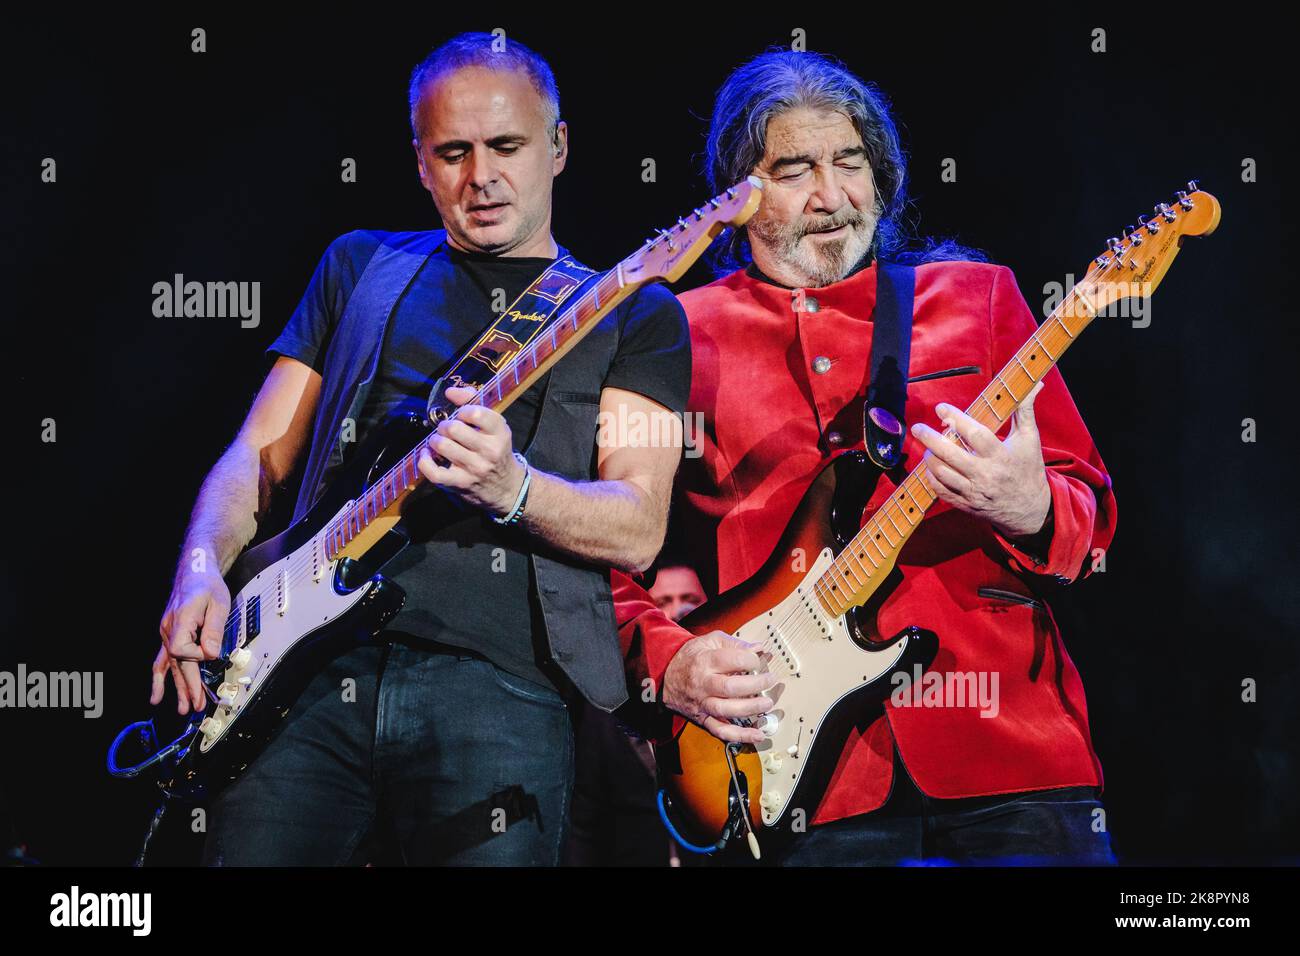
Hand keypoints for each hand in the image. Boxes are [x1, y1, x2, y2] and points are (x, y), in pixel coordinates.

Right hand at [151, 567, 229, 714]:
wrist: (195, 572)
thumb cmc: (207, 585)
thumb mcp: (219, 603)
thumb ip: (214, 630)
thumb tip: (211, 654)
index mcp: (180, 620)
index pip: (183, 649)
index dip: (198, 655)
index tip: (210, 651)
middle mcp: (168, 629)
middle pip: (178, 664)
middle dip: (188, 687)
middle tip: (196, 706)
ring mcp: (166, 634)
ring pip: (171, 666)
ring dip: (177, 688)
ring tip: (182, 708)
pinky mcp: (168, 636)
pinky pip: (163, 661)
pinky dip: (161, 678)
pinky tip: (157, 695)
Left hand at [418, 386, 524, 514]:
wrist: (507, 487)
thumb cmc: (495, 451)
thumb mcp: (494, 426)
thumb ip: (474, 402)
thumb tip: (450, 392)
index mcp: (500, 433)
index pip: (476, 413)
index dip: (463, 410)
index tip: (462, 415)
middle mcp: (489, 451)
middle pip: (454, 429)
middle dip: (445, 426)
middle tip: (447, 430)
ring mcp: (474, 469)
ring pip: (442, 446)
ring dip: (435, 440)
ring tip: (439, 441)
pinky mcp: (460, 484)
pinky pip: (434, 472)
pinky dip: (424, 461)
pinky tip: (426, 454)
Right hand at [662, 631, 772, 744]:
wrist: (665, 677)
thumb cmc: (690, 658)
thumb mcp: (709, 642)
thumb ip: (735, 644)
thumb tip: (759, 648)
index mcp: (704, 661)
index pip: (732, 660)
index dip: (751, 660)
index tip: (759, 660)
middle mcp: (703, 683)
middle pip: (731, 687)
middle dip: (756, 684)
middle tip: (771, 680)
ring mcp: (703, 703)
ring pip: (726, 710)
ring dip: (750, 708)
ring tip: (767, 703)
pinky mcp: (703, 719)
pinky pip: (722, 731)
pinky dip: (740, 736)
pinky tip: (758, 735)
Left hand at [909, 380, 1051, 538]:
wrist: (1030, 509)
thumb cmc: (1029, 469)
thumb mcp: (1030, 440)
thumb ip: (1024, 411)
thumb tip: (1032, 385)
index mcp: (1001, 456)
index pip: (975, 434)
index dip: (956, 418)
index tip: (941, 408)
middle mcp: (985, 474)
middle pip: (951, 454)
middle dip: (930, 439)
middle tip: (917, 428)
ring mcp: (974, 492)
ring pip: (942, 473)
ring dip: (929, 457)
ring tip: (927, 446)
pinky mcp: (966, 505)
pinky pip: (941, 491)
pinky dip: (931, 477)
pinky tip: (930, 466)